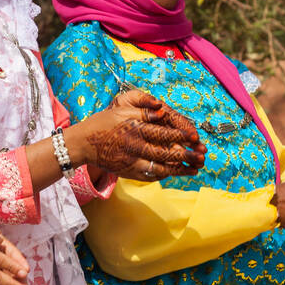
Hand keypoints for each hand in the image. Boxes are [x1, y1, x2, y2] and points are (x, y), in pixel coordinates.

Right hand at [67, 87, 205, 181]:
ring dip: (179, 169)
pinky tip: (174, 173)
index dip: (180, 135)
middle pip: (164, 152)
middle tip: (201, 156)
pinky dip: (164, 175)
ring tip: (194, 169)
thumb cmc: (102, 123)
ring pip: (159, 167)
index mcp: (134, 128)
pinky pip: (149, 176)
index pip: (162, 132)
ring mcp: (131, 161)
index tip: (195, 137)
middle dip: (185, 155)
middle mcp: (134, 146)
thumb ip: (143, 108)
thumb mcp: (121, 109)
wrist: (82, 143)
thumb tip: (162, 109)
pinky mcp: (128, 172)